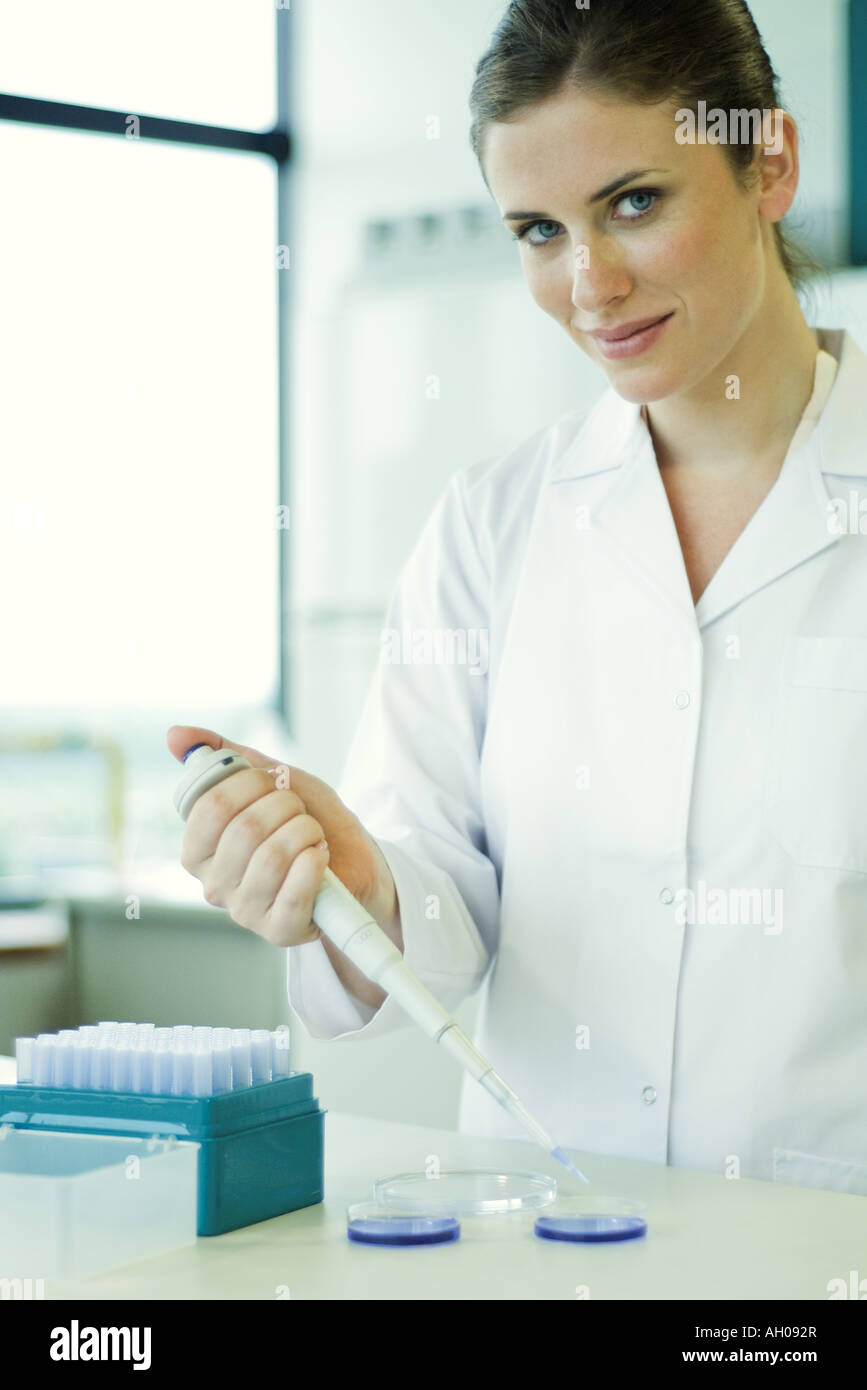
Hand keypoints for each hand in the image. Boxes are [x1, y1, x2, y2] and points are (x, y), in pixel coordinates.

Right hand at [166, 725, 397, 947]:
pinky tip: (320, 857)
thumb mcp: (268, 779)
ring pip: (272, 855)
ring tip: (312, 834)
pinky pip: (295, 890)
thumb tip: (175, 735)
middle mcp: (213, 884)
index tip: (273, 781)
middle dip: (286, 806)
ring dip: (306, 832)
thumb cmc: (305, 818)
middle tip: (299, 810)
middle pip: (245, 828)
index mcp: (199, 848)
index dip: (251, 783)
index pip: (211, 805)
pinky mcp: (279, 931)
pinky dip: (315, 862)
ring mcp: (245, 911)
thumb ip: (224, 757)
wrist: (353, 857)